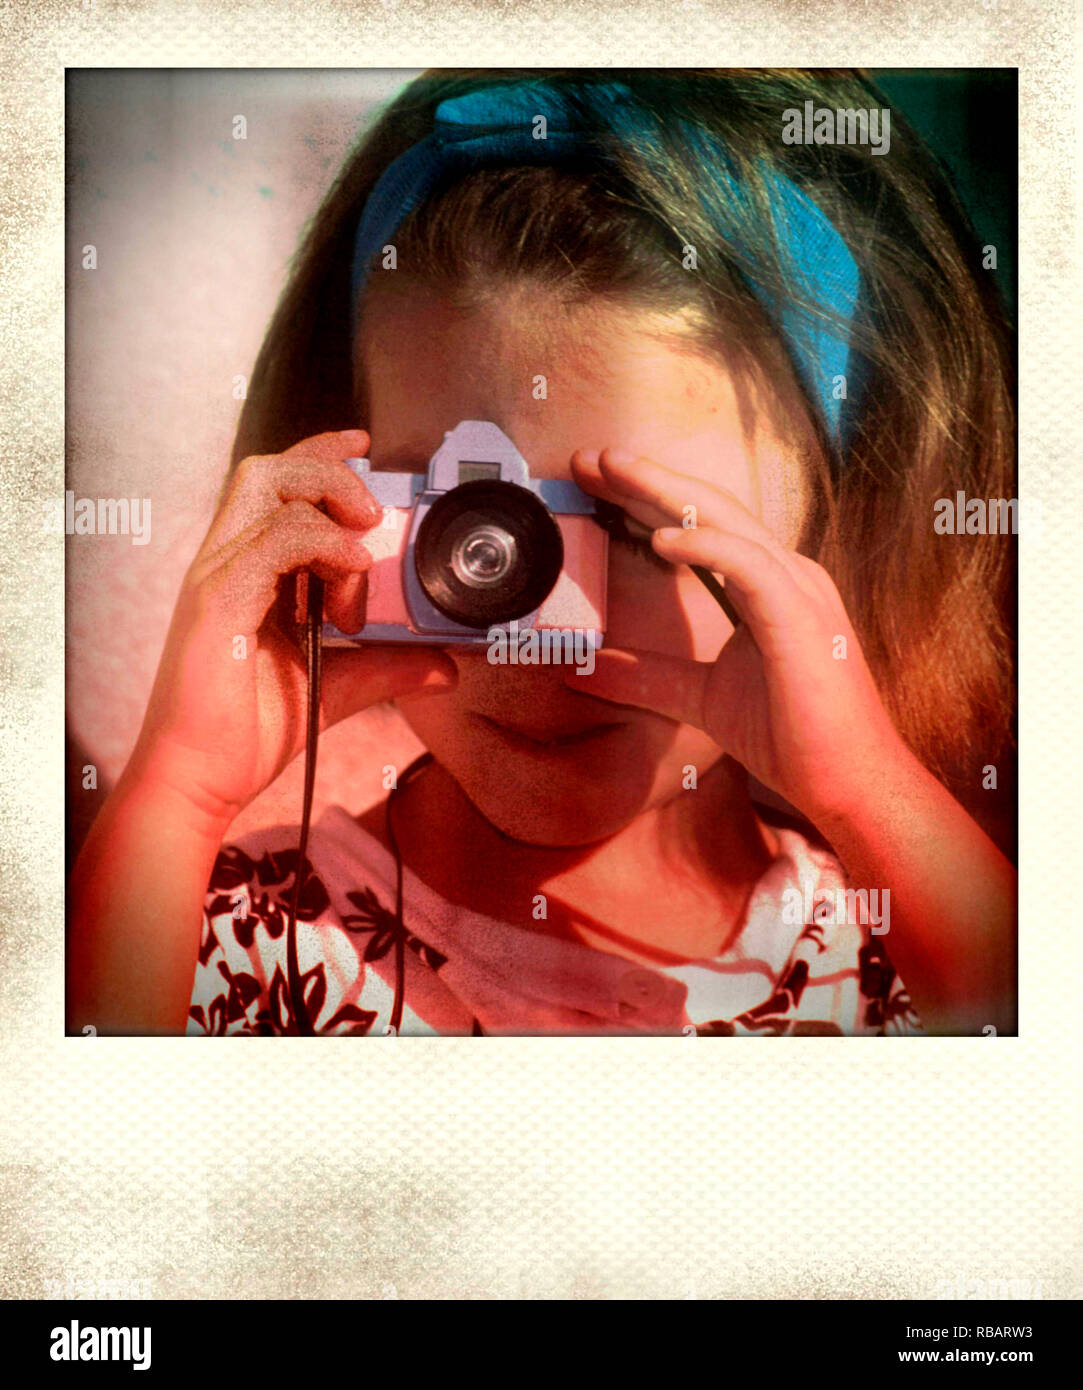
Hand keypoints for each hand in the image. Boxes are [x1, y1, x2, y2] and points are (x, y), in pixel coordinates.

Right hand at [126, 430, 455, 824]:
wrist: (199, 781)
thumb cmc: (247, 732)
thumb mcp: (336, 688)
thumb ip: (386, 667)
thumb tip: (445, 664)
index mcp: (245, 572)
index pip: (276, 486)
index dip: (319, 455)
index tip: (365, 449)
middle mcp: (225, 562)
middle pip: (269, 470)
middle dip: (329, 471)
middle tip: (373, 512)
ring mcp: (216, 577)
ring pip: (266, 488)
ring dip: (328, 502)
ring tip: (365, 546)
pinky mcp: (216, 603)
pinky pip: (271, 543)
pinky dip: (320, 544)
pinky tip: (353, 572)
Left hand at [565, 447, 907, 828]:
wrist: (847, 782)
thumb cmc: (790, 737)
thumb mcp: (698, 698)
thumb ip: (646, 677)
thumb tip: (582, 669)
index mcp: (765, 584)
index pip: (699, 524)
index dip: (647, 497)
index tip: (595, 480)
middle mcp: (783, 573)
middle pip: (707, 506)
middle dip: (646, 477)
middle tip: (590, 456)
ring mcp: (796, 588)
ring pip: (725, 519)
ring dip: (664, 491)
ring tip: (612, 470)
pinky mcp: (799, 616)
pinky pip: (749, 565)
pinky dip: (705, 544)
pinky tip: (661, 539)